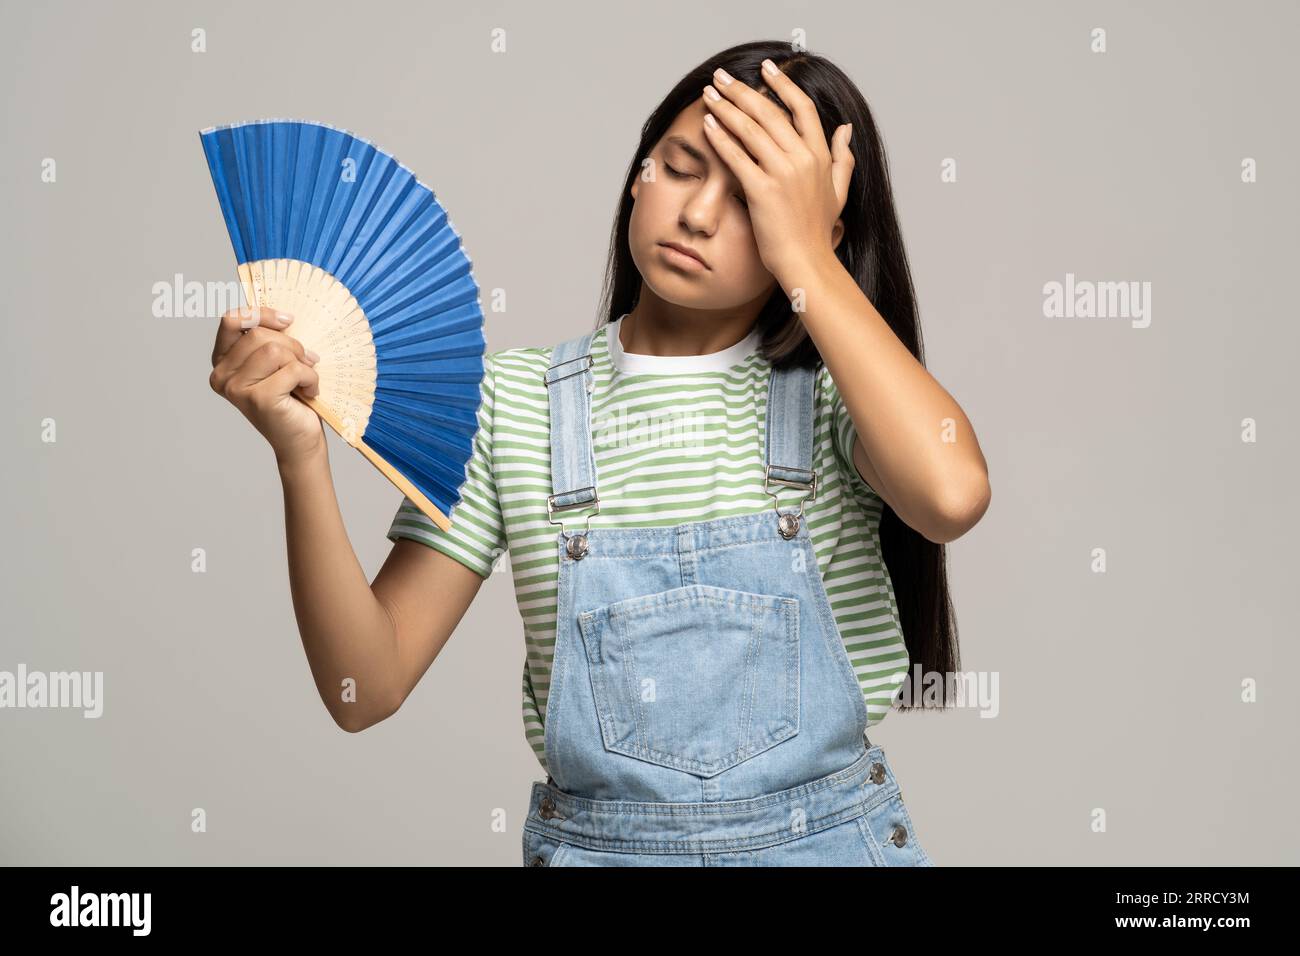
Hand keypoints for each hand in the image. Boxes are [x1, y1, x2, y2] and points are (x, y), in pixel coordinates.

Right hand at [209, 306, 325, 465]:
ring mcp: (236, 389)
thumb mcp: (277, 362)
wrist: (300, 440)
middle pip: (259, 335)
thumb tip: (285, 315)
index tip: (288, 320)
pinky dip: (310, 378)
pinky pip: (292, 370)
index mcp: (222, 361)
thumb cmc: (291, 399)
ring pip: (275, 350)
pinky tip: (309, 392)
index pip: (232, 320)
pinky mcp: (258, 399)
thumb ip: (270, 339)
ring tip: (306, 379)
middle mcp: (221, 375)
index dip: (262, 313)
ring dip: (302, 362)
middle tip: (306, 363)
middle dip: (292, 345)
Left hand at [700, 59, 853, 286]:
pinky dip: (721, 137)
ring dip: (726, 107)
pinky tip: (707, 124)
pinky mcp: (762, 191)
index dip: (782, 84)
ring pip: (750, 129)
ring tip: (709, 94)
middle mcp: (803, 159)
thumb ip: (843, 157)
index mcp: (821, 155)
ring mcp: (782, 174)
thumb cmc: (818, 231)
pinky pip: (737, 157)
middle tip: (722, 76)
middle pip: (769, 112)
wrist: (806, 261)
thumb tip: (846, 128)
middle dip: (741, 90)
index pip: (801, 107)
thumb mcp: (839, 190)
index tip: (766, 68)